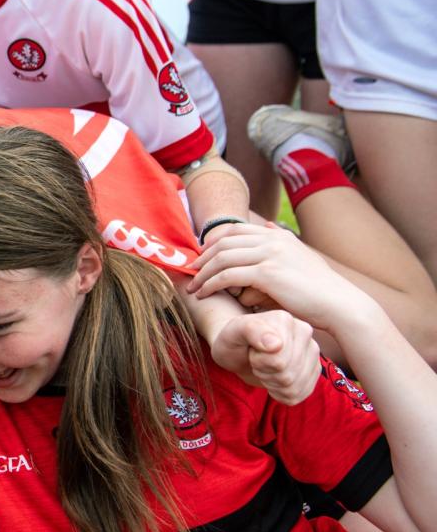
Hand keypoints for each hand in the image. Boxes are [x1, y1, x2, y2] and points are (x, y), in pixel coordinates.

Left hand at [188, 222, 364, 332]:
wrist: (340, 304)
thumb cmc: (320, 288)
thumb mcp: (301, 257)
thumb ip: (283, 243)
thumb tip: (270, 226)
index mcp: (278, 236)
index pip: (236, 230)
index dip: (213, 241)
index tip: (201, 256)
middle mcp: (273, 240)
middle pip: (224, 242)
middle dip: (203, 257)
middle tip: (191, 271)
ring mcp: (270, 255)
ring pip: (222, 259)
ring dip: (203, 273)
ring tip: (193, 287)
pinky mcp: (267, 274)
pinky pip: (227, 276)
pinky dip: (211, 284)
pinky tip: (204, 293)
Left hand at [210, 310, 320, 405]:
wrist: (240, 349)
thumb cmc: (234, 339)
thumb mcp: (234, 332)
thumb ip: (251, 332)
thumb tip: (276, 344)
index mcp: (286, 320)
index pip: (278, 361)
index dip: (259, 363)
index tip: (252, 351)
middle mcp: (305, 333)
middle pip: (287, 376)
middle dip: (265, 374)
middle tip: (256, 361)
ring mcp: (313, 351)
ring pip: (294, 387)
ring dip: (272, 384)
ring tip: (264, 368)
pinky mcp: (315, 369)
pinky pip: (300, 394)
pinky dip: (281, 393)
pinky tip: (273, 380)